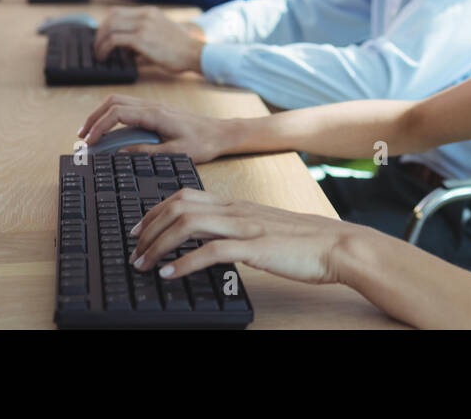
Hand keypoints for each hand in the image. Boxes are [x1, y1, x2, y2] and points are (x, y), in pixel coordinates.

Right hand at [78, 92, 234, 161]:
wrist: (221, 133)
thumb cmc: (203, 143)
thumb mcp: (175, 153)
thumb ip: (146, 152)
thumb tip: (120, 152)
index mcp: (155, 115)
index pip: (118, 114)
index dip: (99, 126)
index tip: (90, 142)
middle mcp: (152, 106)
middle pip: (113, 102)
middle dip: (94, 117)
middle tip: (82, 136)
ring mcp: (154, 105)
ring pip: (119, 101)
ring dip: (101, 114)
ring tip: (90, 133)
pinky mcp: (156, 110)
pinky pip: (128, 106)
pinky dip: (112, 115)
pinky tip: (109, 130)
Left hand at [94, 7, 204, 72]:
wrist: (195, 53)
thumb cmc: (181, 49)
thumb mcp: (161, 35)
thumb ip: (143, 39)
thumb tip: (125, 52)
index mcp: (149, 12)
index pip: (118, 12)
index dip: (105, 25)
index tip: (102, 38)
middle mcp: (145, 15)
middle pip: (110, 18)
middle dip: (99, 33)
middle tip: (97, 47)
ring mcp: (143, 25)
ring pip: (109, 27)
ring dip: (99, 41)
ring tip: (99, 54)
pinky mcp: (141, 39)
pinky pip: (114, 40)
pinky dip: (104, 49)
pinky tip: (104, 57)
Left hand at [127, 187, 360, 286]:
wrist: (337, 245)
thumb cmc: (304, 242)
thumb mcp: (263, 228)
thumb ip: (238, 230)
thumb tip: (212, 243)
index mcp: (237, 205)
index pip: (185, 196)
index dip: (155, 210)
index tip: (139, 229)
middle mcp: (236, 210)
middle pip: (179, 206)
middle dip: (148, 227)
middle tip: (133, 249)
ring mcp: (245, 227)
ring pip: (188, 224)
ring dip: (158, 244)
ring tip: (143, 263)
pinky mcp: (255, 248)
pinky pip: (211, 251)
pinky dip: (184, 263)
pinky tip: (170, 274)